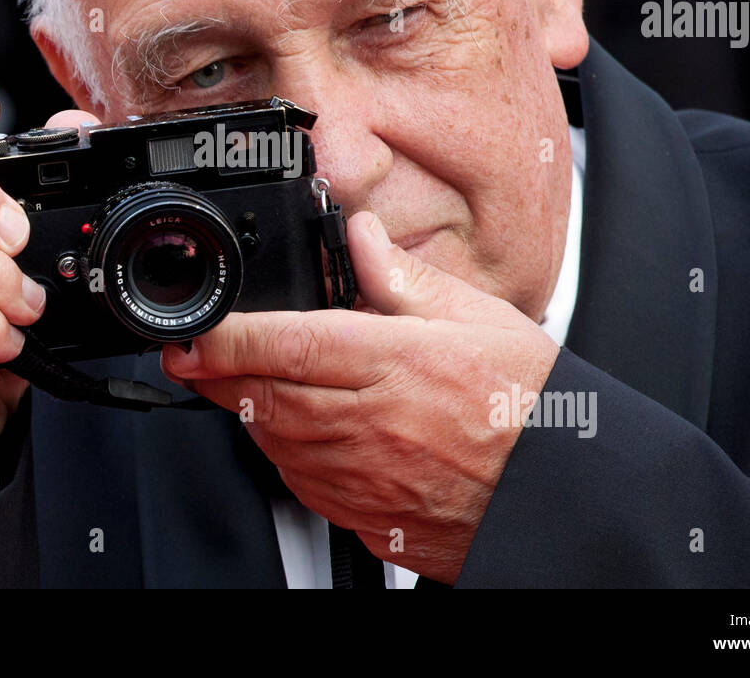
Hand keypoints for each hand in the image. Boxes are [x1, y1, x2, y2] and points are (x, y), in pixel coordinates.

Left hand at [160, 210, 560, 583]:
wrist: (558, 496)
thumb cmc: (528, 408)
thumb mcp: (478, 318)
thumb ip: (404, 278)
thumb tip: (359, 235)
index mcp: (395, 365)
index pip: (289, 345)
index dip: (226, 338)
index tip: (191, 330)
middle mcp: (370, 424)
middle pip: (262, 396)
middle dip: (214, 373)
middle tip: (191, 352)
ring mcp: (362, 476)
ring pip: (273, 442)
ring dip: (245, 410)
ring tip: (244, 379)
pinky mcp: (362, 515)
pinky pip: (298, 482)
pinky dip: (281, 452)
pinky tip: (294, 428)